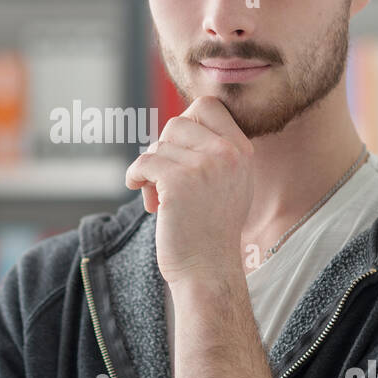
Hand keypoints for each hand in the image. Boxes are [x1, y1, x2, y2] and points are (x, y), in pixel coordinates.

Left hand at [125, 95, 253, 288]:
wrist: (208, 271)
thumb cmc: (210, 230)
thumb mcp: (227, 184)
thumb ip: (213, 153)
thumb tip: (175, 126)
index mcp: (241, 152)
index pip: (208, 106)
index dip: (186, 123)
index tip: (179, 150)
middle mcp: (227, 154)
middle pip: (177, 123)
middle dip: (164, 149)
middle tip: (164, 180)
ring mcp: (204, 166)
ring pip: (158, 146)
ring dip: (151, 171)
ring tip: (159, 199)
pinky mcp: (178, 182)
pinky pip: (144, 163)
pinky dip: (136, 177)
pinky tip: (143, 194)